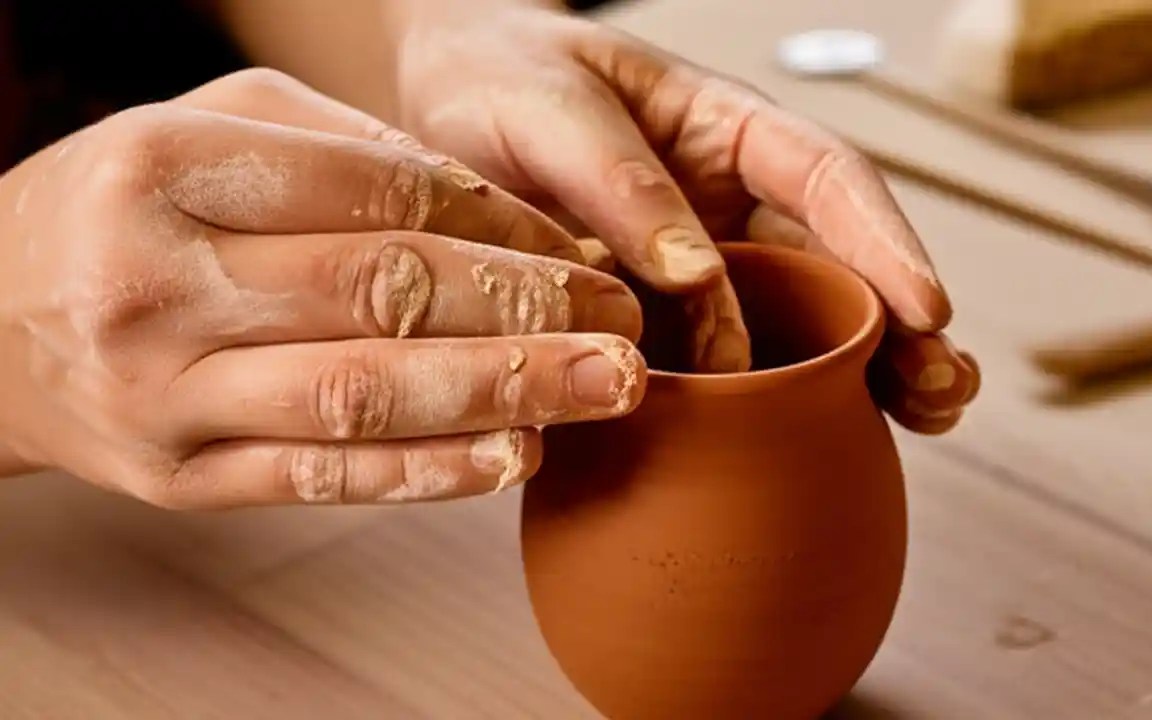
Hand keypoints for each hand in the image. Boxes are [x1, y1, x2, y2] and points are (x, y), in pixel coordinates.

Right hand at [0, 68, 644, 505]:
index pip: (377, 193)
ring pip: (363, 394)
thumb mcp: (203, 131)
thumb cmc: (114, 210)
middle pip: (384, 291)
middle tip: (625, 324)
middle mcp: (160, 282)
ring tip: (605, 390)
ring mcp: (166, 392)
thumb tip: (493, 208)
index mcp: (167, 168)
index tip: (580, 249)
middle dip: (527, 308)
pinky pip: (322, 477)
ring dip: (503, 393)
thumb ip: (342, 150)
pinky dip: (428, 472)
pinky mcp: (180, 479)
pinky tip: (514, 458)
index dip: (500, 224)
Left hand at [386, 2, 978, 433]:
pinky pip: (717, 367)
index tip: (926, 306)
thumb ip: (621, 183)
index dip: (884, 241)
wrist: (433, 102)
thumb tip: (696, 275)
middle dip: (903, 326)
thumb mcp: (551, 108)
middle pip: (837, 263)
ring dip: (864, 373)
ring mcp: (699, 267)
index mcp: (723, 131)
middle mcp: (728, 205)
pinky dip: (763, 406)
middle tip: (944, 387)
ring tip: (924, 420)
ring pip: (797, 321)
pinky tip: (806, 446)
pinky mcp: (655, 320)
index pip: (825, 177)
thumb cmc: (497, 77)